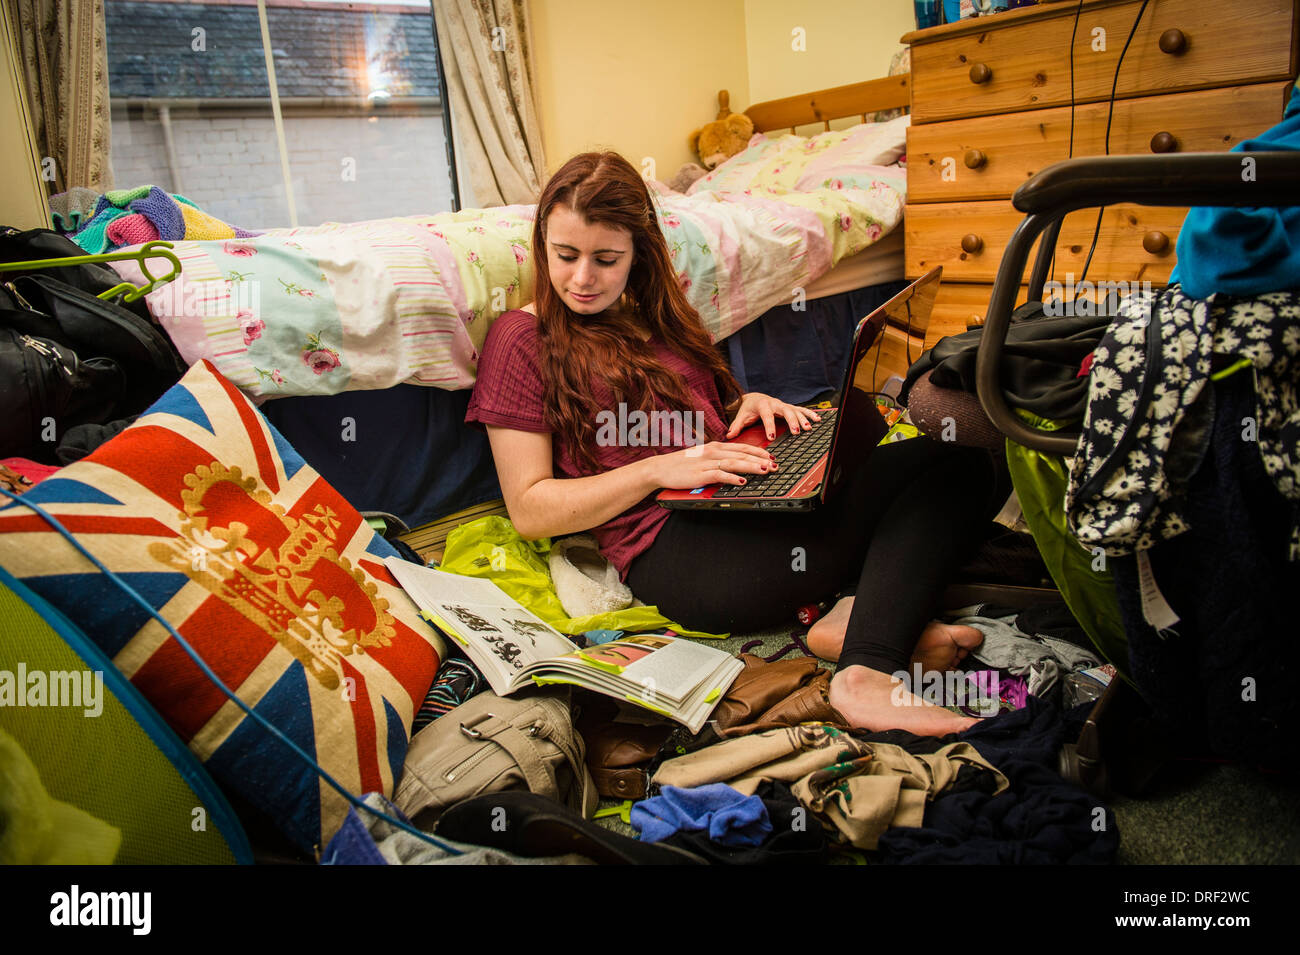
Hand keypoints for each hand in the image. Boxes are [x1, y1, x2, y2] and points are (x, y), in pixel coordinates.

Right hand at [649, 440, 776, 489]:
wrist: (660, 468)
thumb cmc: (681, 464)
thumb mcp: (702, 457)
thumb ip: (718, 458)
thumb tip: (734, 464)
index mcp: (715, 447)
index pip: (742, 447)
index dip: (758, 451)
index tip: (772, 456)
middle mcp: (713, 452)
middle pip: (742, 454)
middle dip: (761, 460)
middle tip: (775, 465)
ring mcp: (707, 463)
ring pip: (735, 463)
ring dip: (752, 467)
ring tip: (765, 471)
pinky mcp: (701, 474)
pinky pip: (720, 475)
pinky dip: (732, 478)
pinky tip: (742, 481)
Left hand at [726, 392, 821, 440]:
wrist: (754, 397)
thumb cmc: (748, 408)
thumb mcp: (741, 416)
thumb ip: (736, 426)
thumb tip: (728, 436)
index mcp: (762, 405)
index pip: (766, 416)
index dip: (769, 426)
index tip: (771, 437)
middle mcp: (775, 403)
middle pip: (785, 411)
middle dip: (791, 421)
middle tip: (796, 432)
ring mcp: (784, 405)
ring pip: (795, 411)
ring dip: (803, 419)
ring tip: (809, 428)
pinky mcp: (789, 407)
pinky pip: (801, 410)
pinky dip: (810, 414)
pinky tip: (818, 420)